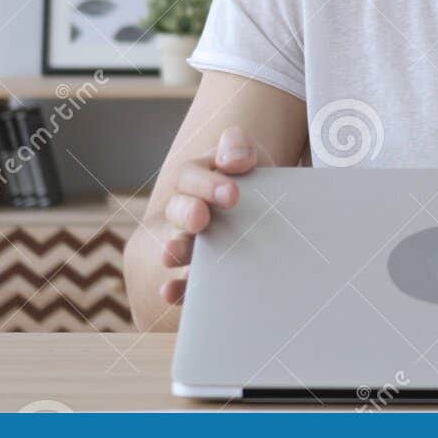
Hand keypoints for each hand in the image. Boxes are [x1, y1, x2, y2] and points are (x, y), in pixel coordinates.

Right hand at [157, 125, 260, 305]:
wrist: (267, 206)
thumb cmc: (250, 176)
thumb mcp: (247, 154)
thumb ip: (237, 145)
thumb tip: (234, 160)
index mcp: (195, 177)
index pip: (191, 177)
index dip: (208, 185)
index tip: (232, 194)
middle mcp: (186, 208)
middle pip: (178, 209)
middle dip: (188, 213)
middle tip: (201, 219)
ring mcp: (189, 240)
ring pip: (176, 243)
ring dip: (175, 249)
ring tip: (173, 255)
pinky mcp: (198, 268)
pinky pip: (182, 280)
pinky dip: (176, 287)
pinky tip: (171, 292)